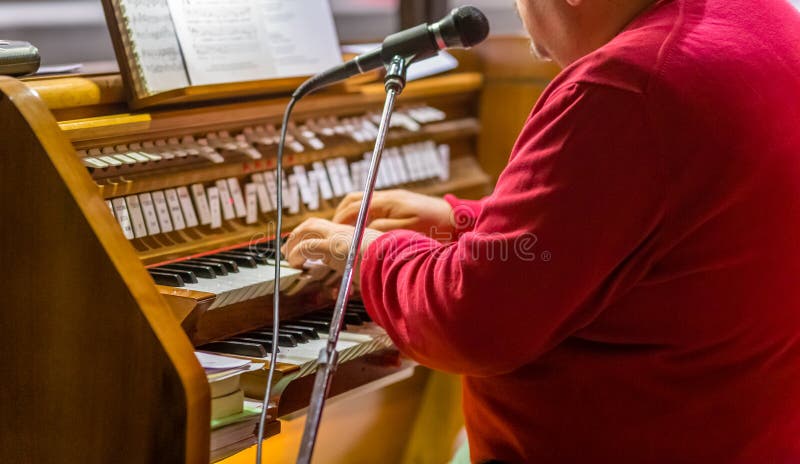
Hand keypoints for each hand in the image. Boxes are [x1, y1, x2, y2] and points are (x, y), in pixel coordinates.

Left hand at [281, 217, 382, 278]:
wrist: (396, 261)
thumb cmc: (390, 265)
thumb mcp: (376, 264)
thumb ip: (364, 269)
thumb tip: (360, 283)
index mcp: (355, 235)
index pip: (329, 229)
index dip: (315, 235)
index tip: (308, 248)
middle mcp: (345, 232)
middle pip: (315, 223)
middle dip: (299, 233)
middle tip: (289, 247)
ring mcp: (338, 237)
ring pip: (308, 228)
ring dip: (294, 240)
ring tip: (288, 255)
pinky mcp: (332, 246)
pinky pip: (306, 246)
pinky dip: (296, 253)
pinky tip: (294, 262)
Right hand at [332, 189, 454, 241]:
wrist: (456, 218)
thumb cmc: (435, 226)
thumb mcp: (408, 231)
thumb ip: (384, 228)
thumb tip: (364, 230)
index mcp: (387, 202)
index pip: (354, 207)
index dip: (340, 221)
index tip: (332, 234)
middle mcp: (387, 196)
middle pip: (353, 200)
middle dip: (340, 215)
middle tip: (333, 232)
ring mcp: (392, 198)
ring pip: (361, 201)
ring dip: (349, 214)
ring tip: (345, 232)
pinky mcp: (398, 203)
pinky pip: (372, 205)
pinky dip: (361, 214)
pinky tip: (363, 229)